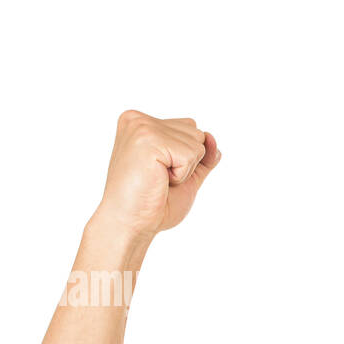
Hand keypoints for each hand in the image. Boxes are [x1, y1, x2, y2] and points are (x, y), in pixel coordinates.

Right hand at [92, 110, 221, 238]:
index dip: (186, 159)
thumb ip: (201, 156)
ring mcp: (142, 127)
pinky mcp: (149, 139)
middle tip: (158, 179)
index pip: (190, 128)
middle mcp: (138, 119)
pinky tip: (158, 180)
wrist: (131, 224)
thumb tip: (212, 137)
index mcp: (140, 123)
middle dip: (187, 162)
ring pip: (197, 143)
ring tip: (157, 179)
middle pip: (196, 133)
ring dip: (184, 169)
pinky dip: (182, 175)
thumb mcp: (185, 175)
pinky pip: (191, 154)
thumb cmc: (152, 204)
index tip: (159, 173)